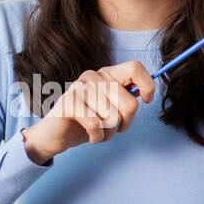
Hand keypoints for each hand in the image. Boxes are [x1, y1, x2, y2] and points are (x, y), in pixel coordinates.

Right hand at [22, 61, 155, 163]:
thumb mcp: (112, 110)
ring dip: (109, 133)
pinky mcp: (67, 102)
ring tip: (98, 132)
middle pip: (129, 103)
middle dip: (125, 123)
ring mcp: (79, 87)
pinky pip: (96, 124)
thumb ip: (126, 101)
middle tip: (113, 128)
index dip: (147, 86)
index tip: (145, 101)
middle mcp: (93, 76)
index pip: (135, 68)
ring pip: (113, 117)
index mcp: (107, 74)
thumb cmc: (88, 123)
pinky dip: (97, 136)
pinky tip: (90, 135)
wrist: (56, 135)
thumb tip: (143, 96)